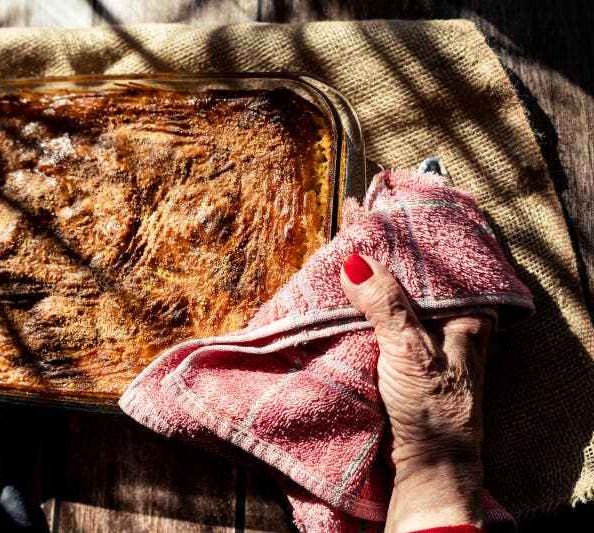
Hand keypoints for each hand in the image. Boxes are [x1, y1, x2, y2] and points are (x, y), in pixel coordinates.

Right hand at [340, 253, 489, 532]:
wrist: (424, 468)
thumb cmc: (435, 409)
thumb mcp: (412, 351)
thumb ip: (386, 305)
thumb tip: (354, 261)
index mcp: (464, 315)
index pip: (429, 263)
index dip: (399, 237)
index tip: (367, 212)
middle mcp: (445, 324)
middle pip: (408, 279)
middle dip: (378, 257)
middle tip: (347, 226)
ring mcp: (421, 341)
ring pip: (389, 300)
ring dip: (363, 282)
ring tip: (335, 252)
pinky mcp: (399, 359)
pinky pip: (375, 322)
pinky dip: (356, 308)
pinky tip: (336, 294)